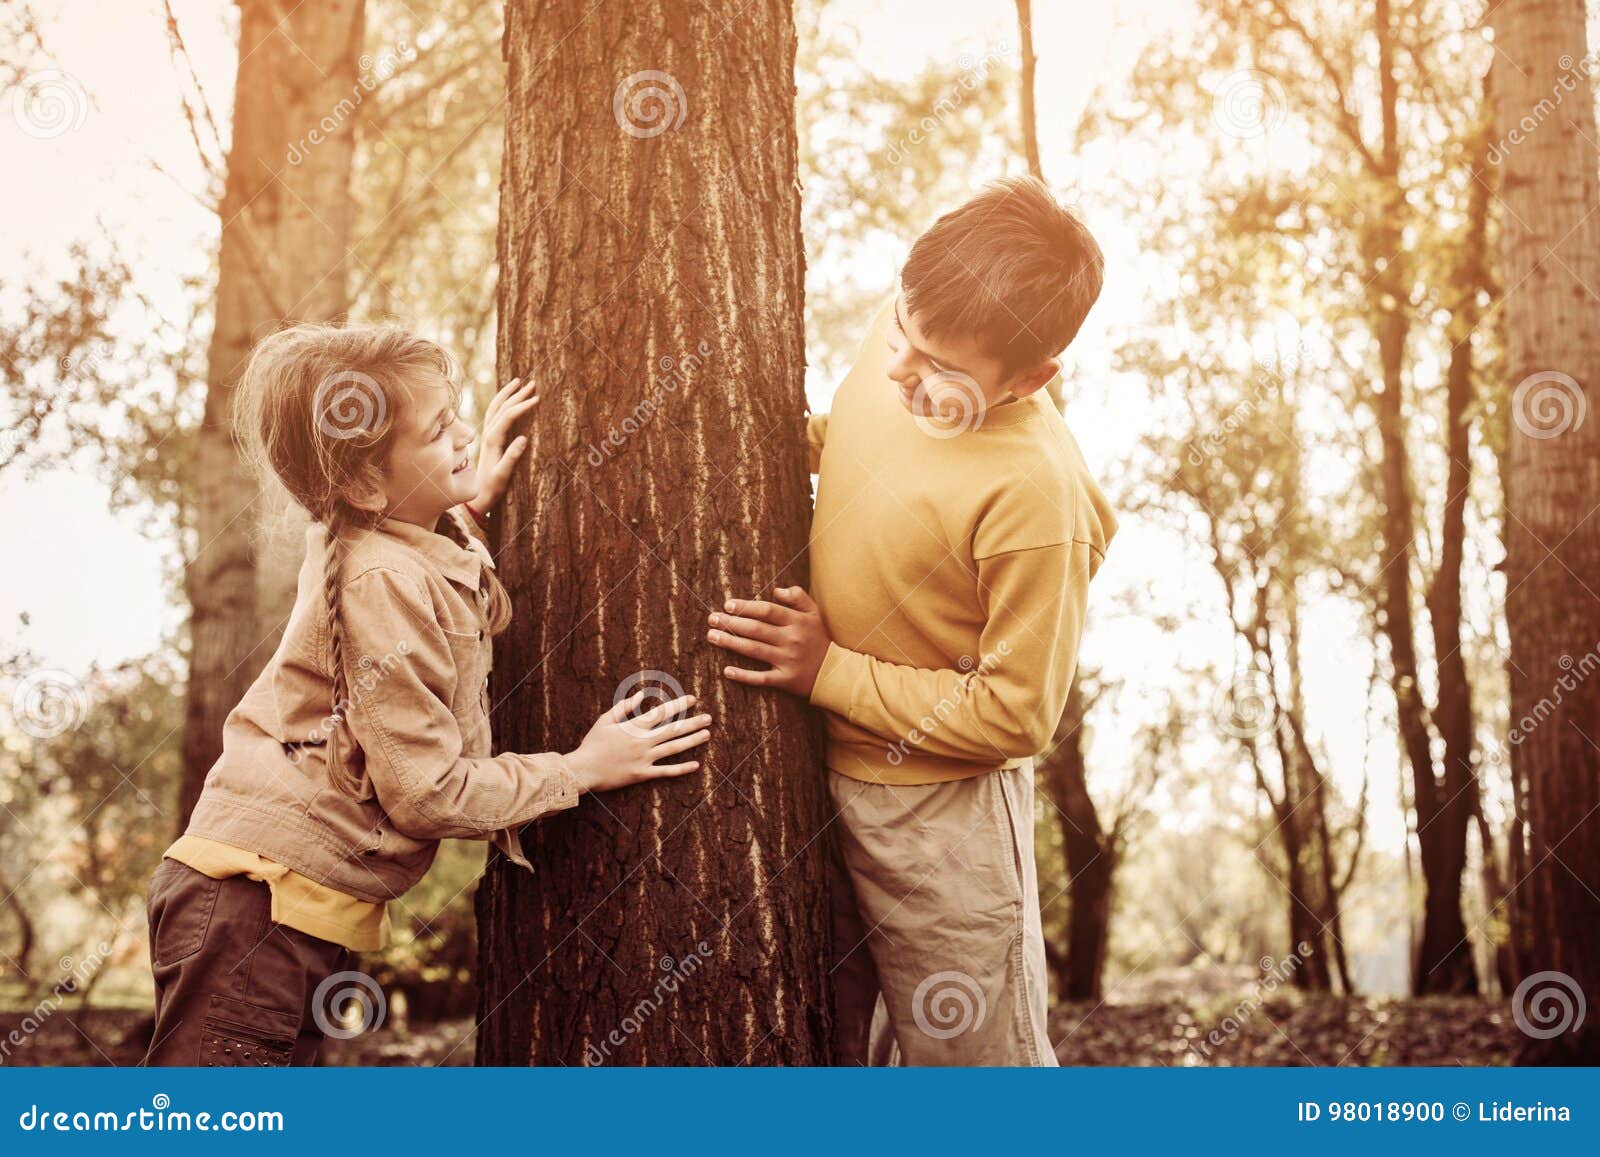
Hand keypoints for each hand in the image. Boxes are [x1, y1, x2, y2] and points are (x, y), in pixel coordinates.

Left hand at [473, 376, 539, 510]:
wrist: (478, 496)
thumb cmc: (492, 488)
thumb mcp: (503, 476)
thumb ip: (512, 457)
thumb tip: (524, 438)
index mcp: (493, 441)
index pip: (508, 416)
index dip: (522, 406)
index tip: (537, 399)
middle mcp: (488, 434)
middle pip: (501, 407)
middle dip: (517, 394)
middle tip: (533, 383)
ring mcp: (487, 435)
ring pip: (495, 407)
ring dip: (506, 394)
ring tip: (518, 381)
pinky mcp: (489, 439)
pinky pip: (494, 414)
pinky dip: (501, 402)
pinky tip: (508, 399)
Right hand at [565, 692, 709, 792]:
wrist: (583, 769)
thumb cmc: (593, 743)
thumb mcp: (605, 720)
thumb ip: (624, 707)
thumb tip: (641, 693)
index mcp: (634, 727)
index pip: (661, 712)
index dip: (679, 705)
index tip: (693, 699)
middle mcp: (642, 742)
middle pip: (673, 730)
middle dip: (692, 722)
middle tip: (709, 717)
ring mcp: (644, 759)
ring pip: (673, 749)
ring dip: (692, 741)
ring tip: (707, 735)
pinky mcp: (642, 774)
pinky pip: (665, 772)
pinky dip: (681, 769)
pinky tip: (695, 764)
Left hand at [707, 586, 830, 696]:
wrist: (835, 672)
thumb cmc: (820, 639)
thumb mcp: (814, 614)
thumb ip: (798, 597)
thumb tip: (776, 590)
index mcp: (797, 621)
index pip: (767, 611)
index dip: (746, 607)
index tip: (728, 605)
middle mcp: (792, 639)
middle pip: (756, 629)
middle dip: (731, 623)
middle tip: (712, 619)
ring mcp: (788, 660)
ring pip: (754, 650)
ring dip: (731, 643)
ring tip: (712, 636)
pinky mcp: (786, 680)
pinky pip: (761, 678)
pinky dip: (744, 675)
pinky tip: (727, 670)